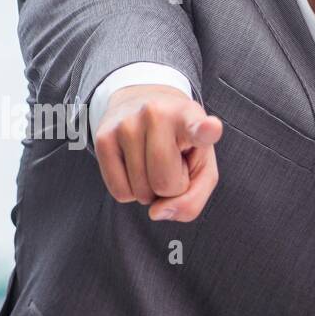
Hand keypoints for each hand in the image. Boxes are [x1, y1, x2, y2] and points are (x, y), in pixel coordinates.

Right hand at [93, 84, 223, 221]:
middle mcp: (156, 115)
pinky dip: (131, 191)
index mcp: (190, 118)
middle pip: (165, 185)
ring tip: (152, 159)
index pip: (198, 126)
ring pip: (141, 192)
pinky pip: (120, 193)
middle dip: (171, 188)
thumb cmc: (181, 144)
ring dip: (149, 189)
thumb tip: (156, 213)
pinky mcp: (103, 138)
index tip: (211, 128)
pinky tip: (135, 165)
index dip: (205, 131)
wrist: (142, 102)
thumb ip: (193, 198)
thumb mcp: (201, 166)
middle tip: (171, 163)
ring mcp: (126, 124)